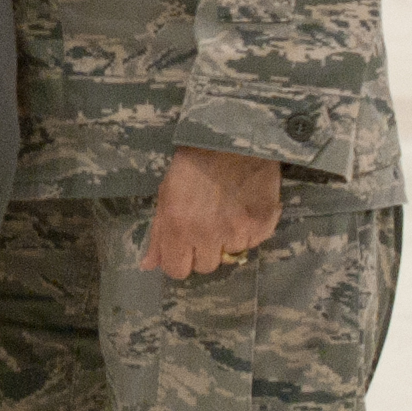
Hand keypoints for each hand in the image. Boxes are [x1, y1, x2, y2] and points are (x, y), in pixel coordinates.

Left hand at [138, 145, 282, 278]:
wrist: (231, 140)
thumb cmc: (192, 165)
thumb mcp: (166, 194)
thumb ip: (158, 233)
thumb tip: (149, 265)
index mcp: (178, 226)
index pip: (177, 270)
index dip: (179, 260)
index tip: (185, 248)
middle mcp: (207, 235)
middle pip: (206, 267)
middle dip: (204, 251)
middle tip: (207, 226)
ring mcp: (238, 232)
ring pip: (231, 254)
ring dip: (228, 240)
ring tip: (227, 212)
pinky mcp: (262, 226)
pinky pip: (254, 243)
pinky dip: (249, 231)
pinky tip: (244, 209)